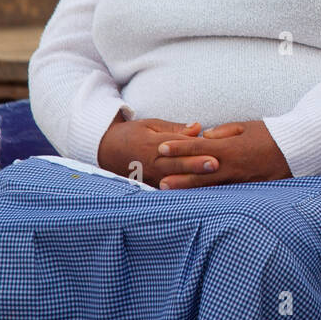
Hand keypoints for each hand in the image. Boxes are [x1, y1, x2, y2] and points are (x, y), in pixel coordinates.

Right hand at [96, 117, 210, 186]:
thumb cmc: (132, 135)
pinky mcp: (149, 187)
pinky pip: (168, 190)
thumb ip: (174, 129)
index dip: (195, 149)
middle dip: (196, 165)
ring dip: (193, 182)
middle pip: (177, 164)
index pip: (177, 147)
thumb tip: (198, 128)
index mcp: (152, 144)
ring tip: (212, 182)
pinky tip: (200, 194)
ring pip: (174, 180)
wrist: (105, 151)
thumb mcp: (150, 125)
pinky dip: (183, 191)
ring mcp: (150, 178)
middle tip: (215, 164)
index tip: (214, 152)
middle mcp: (151, 163)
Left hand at [154, 120, 291, 187]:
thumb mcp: (245, 126)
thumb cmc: (270, 134)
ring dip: (189, 188)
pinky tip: (198, 198)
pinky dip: (209, 194)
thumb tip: (204, 137)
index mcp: (230, 147)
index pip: (198, 147)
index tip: (161, 148)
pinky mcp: (248, 189)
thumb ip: (222, 132)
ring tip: (171, 190)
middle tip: (159, 179)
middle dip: (178, 175)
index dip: (178, 147)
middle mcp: (232, 165)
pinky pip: (225, 193)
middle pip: (199, 171)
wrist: (296, 149)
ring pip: (209, 186)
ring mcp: (239, 180)